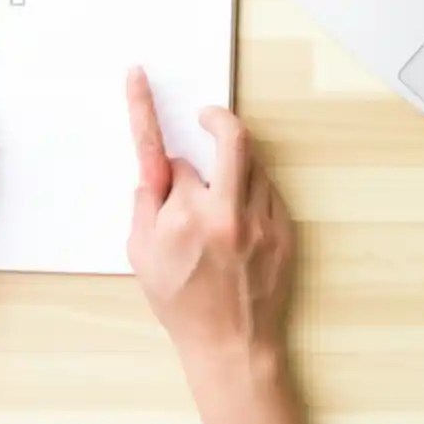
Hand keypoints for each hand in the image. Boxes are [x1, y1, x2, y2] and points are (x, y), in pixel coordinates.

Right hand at [125, 68, 298, 423]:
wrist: (232, 346)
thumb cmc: (183, 305)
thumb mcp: (142, 255)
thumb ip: (146, 205)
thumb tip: (159, 170)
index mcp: (184, 216)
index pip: (160, 150)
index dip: (144, 107)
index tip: (138, 77)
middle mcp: (226, 213)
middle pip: (232, 138)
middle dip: (217, 119)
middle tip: (207, 118)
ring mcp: (261, 221)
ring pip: (254, 163)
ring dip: (235, 160)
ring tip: (220, 182)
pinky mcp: (284, 232)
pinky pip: (269, 191)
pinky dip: (252, 189)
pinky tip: (239, 209)